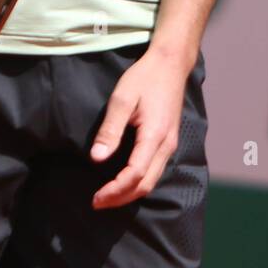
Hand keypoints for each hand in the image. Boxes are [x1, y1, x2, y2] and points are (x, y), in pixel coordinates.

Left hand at [89, 47, 193, 209]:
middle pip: (146, 185)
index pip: (135, 174)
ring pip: (152, 180)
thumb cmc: (144, 78)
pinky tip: (123, 181)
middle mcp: (166, 145)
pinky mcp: (168, 141)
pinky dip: (139, 183)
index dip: (115, 190)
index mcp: (155, 136)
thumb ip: (110, 129)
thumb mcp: (122, 99)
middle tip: (97, 203)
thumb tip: (97, 158)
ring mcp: (170, 144)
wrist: (171, 64)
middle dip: (121, 198)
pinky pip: (155, 171)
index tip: (96, 197)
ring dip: (130, 193)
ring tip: (107, 196)